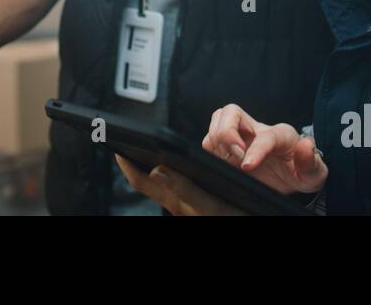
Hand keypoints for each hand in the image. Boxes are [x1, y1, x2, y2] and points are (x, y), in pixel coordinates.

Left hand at [114, 155, 246, 215]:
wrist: (254, 222)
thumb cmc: (237, 219)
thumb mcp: (212, 207)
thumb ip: (185, 190)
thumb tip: (156, 170)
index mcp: (179, 202)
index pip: (143, 182)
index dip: (128, 166)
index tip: (117, 148)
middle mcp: (181, 205)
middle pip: (151, 183)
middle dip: (138, 165)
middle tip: (129, 148)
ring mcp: (190, 207)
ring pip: (167, 186)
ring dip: (156, 170)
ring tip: (148, 157)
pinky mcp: (202, 208)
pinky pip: (182, 189)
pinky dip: (177, 177)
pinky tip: (182, 172)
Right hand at [203, 104, 327, 194]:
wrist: (294, 178)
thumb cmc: (303, 172)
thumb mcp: (315, 172)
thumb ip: (311, 161)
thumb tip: (305, 146)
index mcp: (281, 135)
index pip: (265, 136)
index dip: (255, 149)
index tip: (247, 166)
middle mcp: (258, 130)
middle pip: (231, 111)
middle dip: (226, 133)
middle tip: (235, 157)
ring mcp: (242, 137)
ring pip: (217, 120)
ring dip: (216, 141)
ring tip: (228, 161)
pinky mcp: (230, 148)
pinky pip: (210, 140)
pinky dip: (211, 150)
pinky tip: (223, 163)